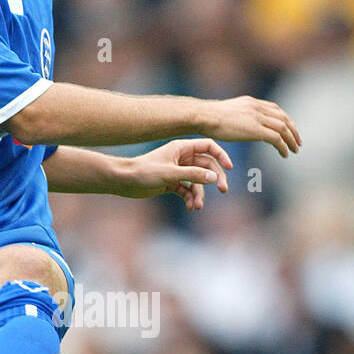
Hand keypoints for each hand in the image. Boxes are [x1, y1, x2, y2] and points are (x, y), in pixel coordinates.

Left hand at [118, 138, 232, 210]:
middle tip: (223, 190)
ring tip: (197, 206)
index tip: (229, 168)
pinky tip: (190, 207)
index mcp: (182, 148)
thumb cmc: (145, 172)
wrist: (124, 181)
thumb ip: (194, 175)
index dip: (221, 155)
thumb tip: (215, 177)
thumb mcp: (171, 173)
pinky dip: (190, 198)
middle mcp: (182, 157)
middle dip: (214, 178)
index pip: (208, 147)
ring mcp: (177, 170)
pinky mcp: (172, 183)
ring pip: (197, 181)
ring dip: (200, 194)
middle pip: (207, 166)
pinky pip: (187, 190)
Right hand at [207, 96, 300, 156]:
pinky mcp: (256, 130)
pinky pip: (276, 139)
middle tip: (298, 142)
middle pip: (283, 118)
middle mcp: (257, 108)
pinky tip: (284, 154)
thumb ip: (239, 116)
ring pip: (283, 128)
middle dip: (293, 130)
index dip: (285, 119)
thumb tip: (239, 123)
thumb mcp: (228, 112)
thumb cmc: (209, 118)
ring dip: (291, 140)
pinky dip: (283, 147)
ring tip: (294, 150)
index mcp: (252, 102)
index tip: (290, 129)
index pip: (275, 109)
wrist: (205, 117)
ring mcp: (258, 118)